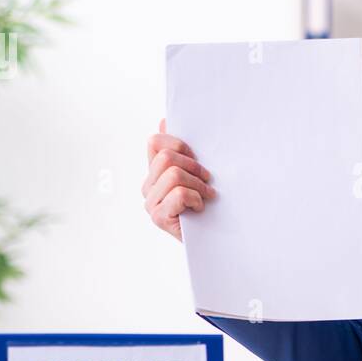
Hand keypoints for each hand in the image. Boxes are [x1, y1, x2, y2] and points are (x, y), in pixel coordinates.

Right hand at [143, 119, 215, 240]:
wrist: (214, 239)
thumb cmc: (206, 204)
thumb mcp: (196, 172)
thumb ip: (181, 151)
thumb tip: (164, 121)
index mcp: (153, 172)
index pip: (155, 142)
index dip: (179, 144)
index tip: (196, 156)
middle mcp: (148, 186)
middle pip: (166, 158)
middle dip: (193, 166)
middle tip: (208, 179)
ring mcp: (151, 203)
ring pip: (173, 175)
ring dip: (198, 185)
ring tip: (207, 195)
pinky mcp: (159, 217)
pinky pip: (179, 194)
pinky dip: (196, 199)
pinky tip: (200, 208)